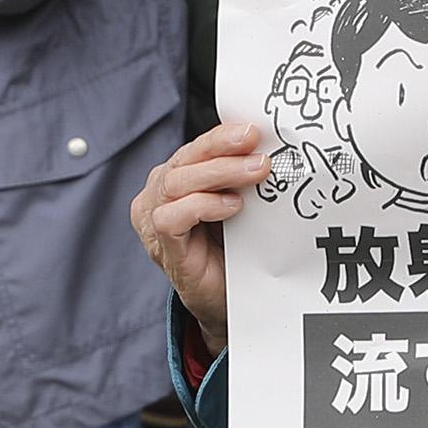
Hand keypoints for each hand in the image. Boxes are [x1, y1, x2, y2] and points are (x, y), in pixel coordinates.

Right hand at [133, 120, 267, 349]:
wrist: (226, 297)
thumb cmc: (233, 244)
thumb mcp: (240, 199)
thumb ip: (244, 175)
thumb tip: (273, 147)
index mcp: (177, 174)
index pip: (197, 146)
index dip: (223, 136)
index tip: (253, 130)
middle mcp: (159, 192)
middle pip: (186, 159)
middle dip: (224, 149)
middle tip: (259, 150)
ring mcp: (154, 219)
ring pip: (177, 182)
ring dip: (220, 173)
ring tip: (257, 173)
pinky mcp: (160, 245)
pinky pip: (170, 217)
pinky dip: (202, 206)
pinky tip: (231, 207)